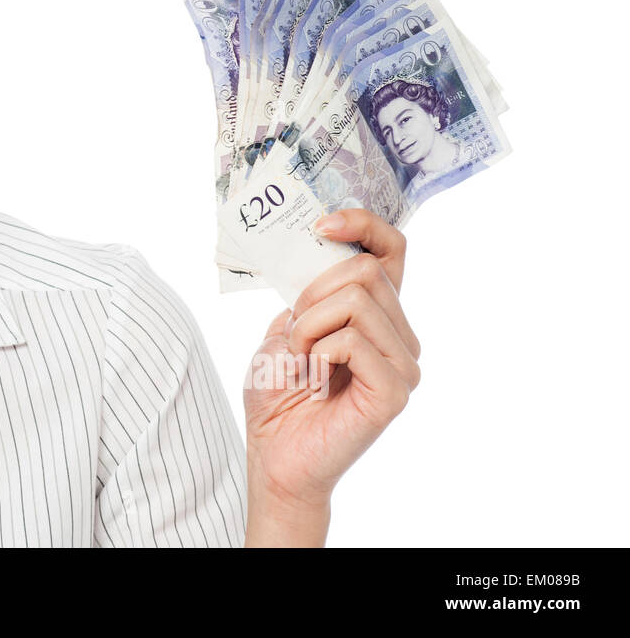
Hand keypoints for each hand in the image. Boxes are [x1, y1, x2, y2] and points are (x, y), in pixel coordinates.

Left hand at [242, 208, 419, 544]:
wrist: (274, 454)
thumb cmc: (278, 394)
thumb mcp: (286, 326)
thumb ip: (312, 290)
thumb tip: (325, 245)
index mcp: (377, 314)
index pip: (392, 249)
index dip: (362, 223)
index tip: (322, 225)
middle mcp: (400, 335)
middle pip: (366, 270)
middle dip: (313, 294)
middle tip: (297, 335)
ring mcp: (404, 364)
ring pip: (356, 300)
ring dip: (309, 326)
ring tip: (305, 363)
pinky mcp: (395, 390)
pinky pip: (352, 340)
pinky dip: (317, 354)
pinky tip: (316, 382)